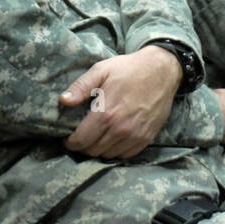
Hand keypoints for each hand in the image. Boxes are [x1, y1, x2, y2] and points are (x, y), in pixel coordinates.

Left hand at [60, 45, 180, 158]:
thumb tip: (63, 101)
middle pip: (93, 150)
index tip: (68, 138)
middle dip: (83, 146)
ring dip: (99, 149)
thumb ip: (80, 87)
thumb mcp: (101, 70)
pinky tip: (112, 140)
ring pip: (108, 155)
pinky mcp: (147, 137)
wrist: (161, 71)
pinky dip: (116, 150)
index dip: (71, 142)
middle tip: (81, 137)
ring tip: (96, 138)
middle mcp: (120, 128)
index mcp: (106, 113)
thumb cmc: (129, 69)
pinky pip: (126, 154)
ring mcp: (135, 135)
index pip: (81, 140)